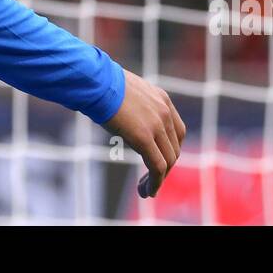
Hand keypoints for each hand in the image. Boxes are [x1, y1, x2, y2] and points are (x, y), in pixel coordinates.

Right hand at [102, 69, 185, 197]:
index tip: (157, 161)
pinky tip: (147, 191)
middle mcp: (165, 111)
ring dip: (159, 178)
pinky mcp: (144, 137)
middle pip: (174, 148)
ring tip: (147, 190)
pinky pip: (157, 167)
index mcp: (162, 99)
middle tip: (150, 179)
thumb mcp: (125, 91)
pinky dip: (155, 182)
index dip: (169, 150)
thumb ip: (133, 105)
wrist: (94, 81)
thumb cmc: (100, 84)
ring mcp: (157, 124)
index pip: (177, 131)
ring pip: (168, 161)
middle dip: (164, 167)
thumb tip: (124, 114)